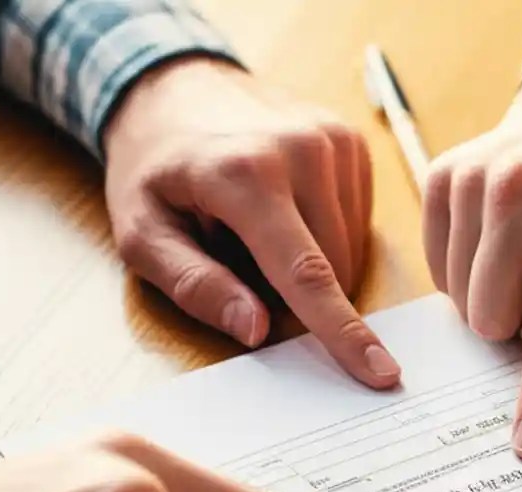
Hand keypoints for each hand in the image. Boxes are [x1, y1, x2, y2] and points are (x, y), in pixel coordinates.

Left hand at [104, 58, 399, 387]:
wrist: (174, 88)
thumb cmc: (154, 169)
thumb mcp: (141, 234)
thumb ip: (195, 286)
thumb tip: (256, 330)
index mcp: (244, 175)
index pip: (306, 273)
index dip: (343, 331)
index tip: (380, 373)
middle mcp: (301, 151)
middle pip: (333, 270)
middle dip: (295, 293)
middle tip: (239, 259)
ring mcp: (333, 141)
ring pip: (351, 252)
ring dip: (312, 264)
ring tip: (257, 228)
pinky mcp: (351, 143)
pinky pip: (358, 224)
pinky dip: (326, 237)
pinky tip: (287, 212)